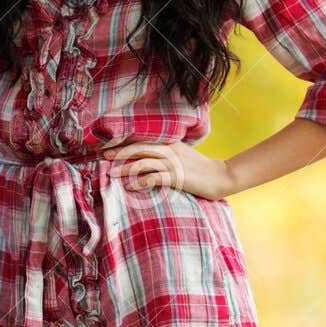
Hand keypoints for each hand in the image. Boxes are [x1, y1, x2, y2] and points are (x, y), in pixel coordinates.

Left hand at [100, 136, 232, 199]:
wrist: (221, 176)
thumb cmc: (201, 169)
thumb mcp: (182, 155)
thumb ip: (167, 152)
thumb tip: (148, 156)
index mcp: (170, 143)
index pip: (144, 138)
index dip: (125, 141)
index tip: (109, 144)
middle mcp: (170, 150)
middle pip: (139, 147)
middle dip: (120, 152)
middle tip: (104, 156)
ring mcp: (173, 163)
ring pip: (143, 162)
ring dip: (125, 168)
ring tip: (111, 174)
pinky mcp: (177, 177)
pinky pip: (154, 178)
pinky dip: (141, 182)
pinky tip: (131, 187)